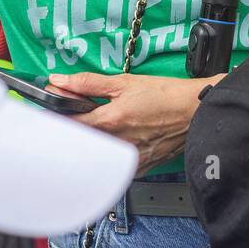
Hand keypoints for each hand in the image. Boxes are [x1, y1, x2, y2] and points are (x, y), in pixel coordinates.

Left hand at [48, 71, 223, 173]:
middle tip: (77, 117)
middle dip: (73, 131)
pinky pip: (116, 167)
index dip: (57, 115)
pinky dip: (110, 156)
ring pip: (97, 156)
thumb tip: (61, 80)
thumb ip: (88, 83)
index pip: (69, 123)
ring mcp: (128, 158)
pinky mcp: (140, 167)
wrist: (194, 110)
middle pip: (81, 142)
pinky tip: (115, 143)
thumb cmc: (164, 95)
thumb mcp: (124, 81)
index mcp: (110, 120)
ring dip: (92, 144)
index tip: (54, 108)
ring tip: (100, 130)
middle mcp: (116, 143)